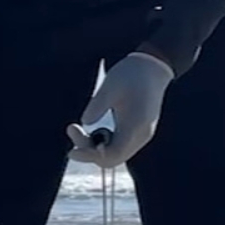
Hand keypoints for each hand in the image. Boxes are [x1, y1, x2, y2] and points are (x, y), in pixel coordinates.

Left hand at [65, 51, 173, 168]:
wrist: (154, 66)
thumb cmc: (131, 74)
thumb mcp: (109, 86)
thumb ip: (96, 106)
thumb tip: (84, 123)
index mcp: (134, 126)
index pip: (111, 156)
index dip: (90, 157)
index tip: (71, 151)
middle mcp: (141, 136)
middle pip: (113, 159)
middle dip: (90, 151)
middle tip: (73, 129)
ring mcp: (143, 134)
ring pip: (117, 154)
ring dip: (97, 147)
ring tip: (82, 128)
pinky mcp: (141, 131)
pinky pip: (121, 146)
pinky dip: (106, 143)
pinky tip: (97, 128)